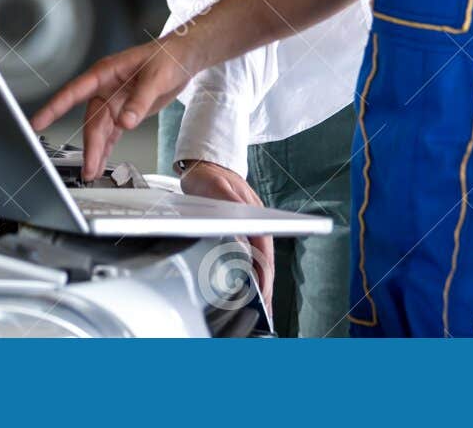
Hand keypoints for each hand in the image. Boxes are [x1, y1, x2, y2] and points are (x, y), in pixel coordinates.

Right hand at [30, 34, 198, 180]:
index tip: (39, 121)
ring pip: (100, 129)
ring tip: (92, 171)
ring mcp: (115, 100)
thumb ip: (139, 101)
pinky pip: (112, 132)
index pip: (74, 92)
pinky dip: (107, 148)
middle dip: (88, 144)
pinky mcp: (125, 111)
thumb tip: (126, 121)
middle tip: (87, 166)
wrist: (183, 58)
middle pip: (91, 120)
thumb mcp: (156, 77)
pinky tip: (101, 161)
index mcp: (105, 73)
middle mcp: (106, 88)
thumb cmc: (167, 57)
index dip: (54, 107)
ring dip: (96, 150)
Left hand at [181, 161, 274, 313]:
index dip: (265, 272)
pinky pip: (254, 254)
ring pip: (262, 258)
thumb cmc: (209, 176)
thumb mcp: (217, 189)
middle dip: (267, 284)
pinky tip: (252, 283)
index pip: (264, 249)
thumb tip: (243, 239)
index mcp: (254, 214)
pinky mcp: (244, 229)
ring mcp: (252, 226)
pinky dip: (255, 271)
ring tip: (262, 303)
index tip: (264, 291)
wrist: (206, 164)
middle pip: (266, 258)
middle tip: (265, 308)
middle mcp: (257, 222)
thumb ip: (230, 210)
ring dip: (263, 281)